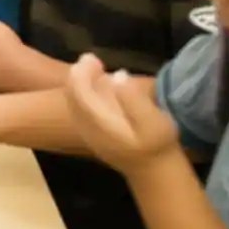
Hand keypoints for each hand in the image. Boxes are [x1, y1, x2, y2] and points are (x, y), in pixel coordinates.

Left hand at [64, 53, 179, 176]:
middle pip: (71, 96)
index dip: (82, 73)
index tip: (94, 59)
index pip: (78, 93)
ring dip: (81, 83)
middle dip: (79, 75)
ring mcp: (88, 132)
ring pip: (74, 102)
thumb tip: (118, 76)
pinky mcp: (93, 134)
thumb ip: (134, 99)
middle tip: (94, 60)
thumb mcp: (153, 121)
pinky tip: (99, 87)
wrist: (154, 170)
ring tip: (97, 69)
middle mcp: (87, 128)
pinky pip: (80, 109)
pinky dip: (84, 94)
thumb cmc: (157, 143)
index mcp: (99, 123)